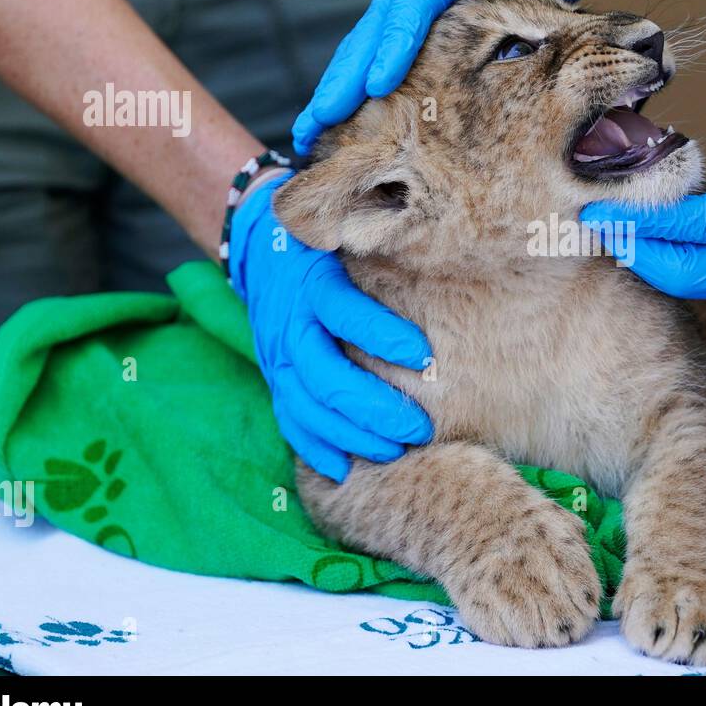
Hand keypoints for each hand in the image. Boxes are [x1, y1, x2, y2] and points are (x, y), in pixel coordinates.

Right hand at [229, 175, 433, 480]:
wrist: (264, 252)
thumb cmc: (329, 247)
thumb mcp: (347, 236)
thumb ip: (384, 246)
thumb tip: (442, 249)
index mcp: (312, 283)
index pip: (343, 311)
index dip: (381, 335)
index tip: (424, 357)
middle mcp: (291, 323)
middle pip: (325, 374)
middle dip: (373, 407)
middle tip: (419, 428)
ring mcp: (277, 356)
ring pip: (307, 406)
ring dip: (350, 435)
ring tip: (394, 451)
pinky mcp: (274, 378)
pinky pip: (289, 420)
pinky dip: (314, 448)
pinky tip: (344, 470)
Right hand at [292, 0, 646, 154]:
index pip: (412, 4)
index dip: (393, 45)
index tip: (376, 85)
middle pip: (375, 25)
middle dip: (345, 75)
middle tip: (320, 119)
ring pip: (366, 39)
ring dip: (337, 83)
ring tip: (310, 128)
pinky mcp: (415, 11)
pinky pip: (378, 45)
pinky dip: (355, 79)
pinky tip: (336, 114)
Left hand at [580, 97, 705, 308]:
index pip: (696, 228)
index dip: (644, 221)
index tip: (599, 210)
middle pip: (682, 271)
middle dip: (634, 252)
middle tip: (590, 228)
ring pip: (693, 283)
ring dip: (650, 262)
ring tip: (613, 232)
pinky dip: (675, 265)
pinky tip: (654, 241)